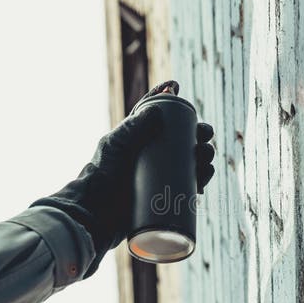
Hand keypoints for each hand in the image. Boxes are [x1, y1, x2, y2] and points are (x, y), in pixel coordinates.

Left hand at [29, 80, 215, 277]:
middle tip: (204, 136)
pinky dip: (200, 181)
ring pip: (190, 163)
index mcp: (138, 139)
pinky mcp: (165, 198)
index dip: (167, 100)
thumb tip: (159, 109)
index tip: (177, 87)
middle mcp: (151, 156)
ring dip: (204, 157)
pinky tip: (206, 177)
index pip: (157, 115)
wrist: (97, 215)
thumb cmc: (99, 178)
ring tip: (206, 159)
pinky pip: (188, 187)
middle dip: (198, 134)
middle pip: (182, 140)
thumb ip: (133, 128)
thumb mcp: (115, 147)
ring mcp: (159, 177)